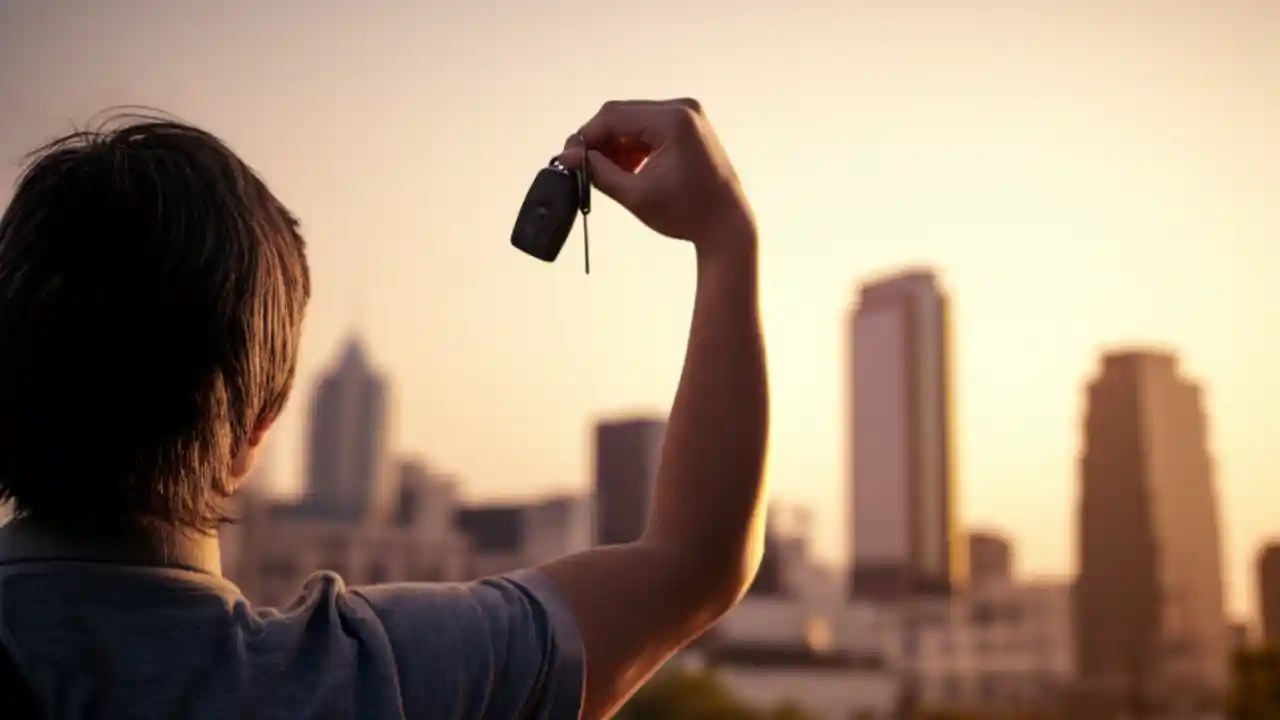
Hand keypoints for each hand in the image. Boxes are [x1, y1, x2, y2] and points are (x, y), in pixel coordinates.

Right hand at [557, 99, 755, 255]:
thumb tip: (566, 157)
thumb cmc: (688, 214)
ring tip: (607, 175)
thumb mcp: (635, 195)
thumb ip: (597, 172)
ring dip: (616, 146)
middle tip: (583, 168)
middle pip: (622, 115)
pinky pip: (649, 130)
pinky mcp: (688, 127)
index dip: (586, 137)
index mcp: (673, 120)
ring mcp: (687, 116)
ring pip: (633, 123)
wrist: (727, 226)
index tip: (568, 158)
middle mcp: (683, 109)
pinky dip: (633, 148)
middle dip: (600, 142)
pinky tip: (626, 170)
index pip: (613, 116)